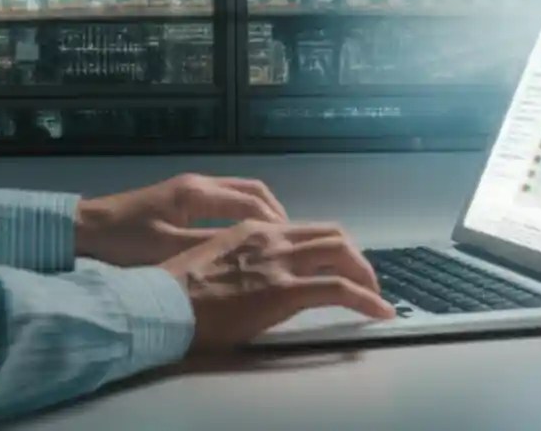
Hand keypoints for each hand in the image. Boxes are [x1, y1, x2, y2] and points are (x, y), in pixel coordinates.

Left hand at [74, 173, 287, 266]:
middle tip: (290, 243)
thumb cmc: (125, 242)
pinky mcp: (181, 198)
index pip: (254, 203)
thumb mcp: (169, 249)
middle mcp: (199, 183)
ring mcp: (190, 188)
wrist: (86, 229)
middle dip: (276, 214)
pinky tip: (244, 238)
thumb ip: (210, 247)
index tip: (291, 247)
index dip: (276, 224)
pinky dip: (244, 215)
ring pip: (240, 193)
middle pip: (253, 191)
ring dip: (261, 214)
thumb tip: (252, 251)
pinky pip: (225, 200)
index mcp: (198, 192)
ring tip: (274, 242)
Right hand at [159, 220, 395, 349]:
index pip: (306, 229)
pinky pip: (339, 289)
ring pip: (341, 254)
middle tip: (364, 280)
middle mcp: (271, 237)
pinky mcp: (284, 290)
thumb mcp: (215, 260)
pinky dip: (366, 299)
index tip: (340, 265)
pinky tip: (379, 311)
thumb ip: (244, 260)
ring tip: (375, 295)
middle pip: (332, 235)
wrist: (161, 302)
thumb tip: (260, 277)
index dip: (332, 247)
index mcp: (254, 230)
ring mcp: (279, 262)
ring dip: (365, 275)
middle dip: (355, 257)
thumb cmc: (177, 290)